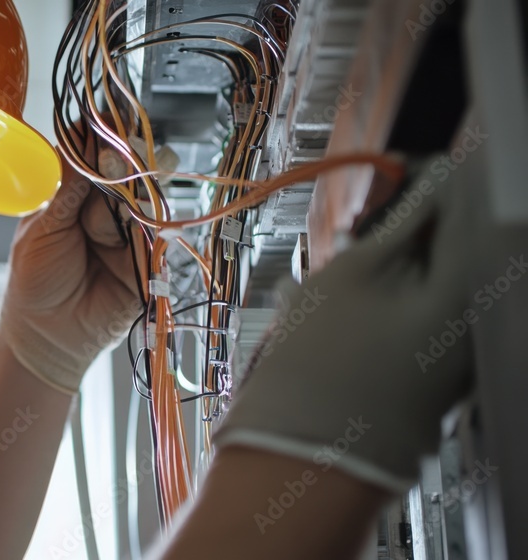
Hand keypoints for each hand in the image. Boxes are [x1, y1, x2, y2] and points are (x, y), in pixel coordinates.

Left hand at [0, 153, 141, 394]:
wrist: (44, 335)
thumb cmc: (34, 281)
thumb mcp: (43, 228)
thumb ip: (67, 188)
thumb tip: (81, 141)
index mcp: (75, 194)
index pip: (93, 154)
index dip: (100, 137)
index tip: (101, 122)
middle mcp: (106, 208)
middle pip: (127, 169)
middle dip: (123, 159)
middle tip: (114, 155)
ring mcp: (129, 231)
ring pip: (144, 196)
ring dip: (133, 189)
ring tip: (119, 187)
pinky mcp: (147, 259)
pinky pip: (156, 232)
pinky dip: (148, 221)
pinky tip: (137, 215)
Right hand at [218, 154, 474, 488]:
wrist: (303, 443)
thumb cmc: (322, 353)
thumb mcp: (357, 271)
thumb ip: (405, 219)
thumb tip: (437, 177)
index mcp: (471, 292)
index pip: (473, 210)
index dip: (437, 180)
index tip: (399, 171)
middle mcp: (479, 325)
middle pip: (460, 249)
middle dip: (415, 228)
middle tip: (367, 224)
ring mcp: (460, 356)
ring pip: (439, 284)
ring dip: (401, 264)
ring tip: (350, 268)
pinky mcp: (436, 377)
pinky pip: (426, 319)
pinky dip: (396, 300)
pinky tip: (352, 304)